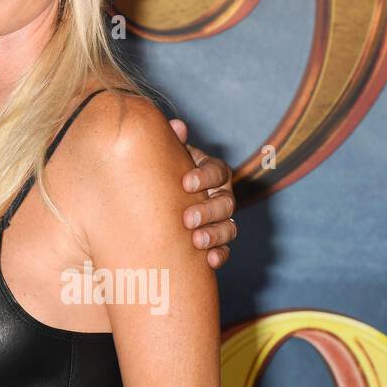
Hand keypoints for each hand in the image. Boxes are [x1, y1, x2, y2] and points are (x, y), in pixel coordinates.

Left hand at [168, 119, 236, 269]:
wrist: (157, 198)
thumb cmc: (164, 173)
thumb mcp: (167, 157)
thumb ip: (172, 143)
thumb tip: (176, 125)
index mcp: (211, 172)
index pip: (218, 171)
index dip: (205, 176)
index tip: (186, 182)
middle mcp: (221, 195)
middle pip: (226, 202)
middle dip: (209, 210)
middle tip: (188, 218)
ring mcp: (221, 220)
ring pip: (229, 227)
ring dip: (215, 234)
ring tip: (196, 241)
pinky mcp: (216, 242)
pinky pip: (225, 250)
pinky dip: (219, 255)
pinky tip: (208, 261)